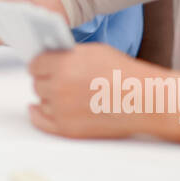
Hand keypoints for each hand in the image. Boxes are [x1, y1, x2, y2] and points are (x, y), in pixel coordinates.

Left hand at [27, 44, 146, 138]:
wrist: (143, 100)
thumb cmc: (124, 75)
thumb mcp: (93, 52)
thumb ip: (68, 55)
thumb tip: (50, 59)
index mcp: (63, 64)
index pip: (35, 64)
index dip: (39, 64)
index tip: (39, 66)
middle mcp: (58, 87)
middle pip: (37, 83)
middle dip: (45, 80)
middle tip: (53, 79)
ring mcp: (62, 109)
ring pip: (41, 101)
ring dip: (48, 97)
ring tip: (61, 94)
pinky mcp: (68, 128)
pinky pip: (42, 122)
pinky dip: (38, 115)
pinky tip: (36, 109)